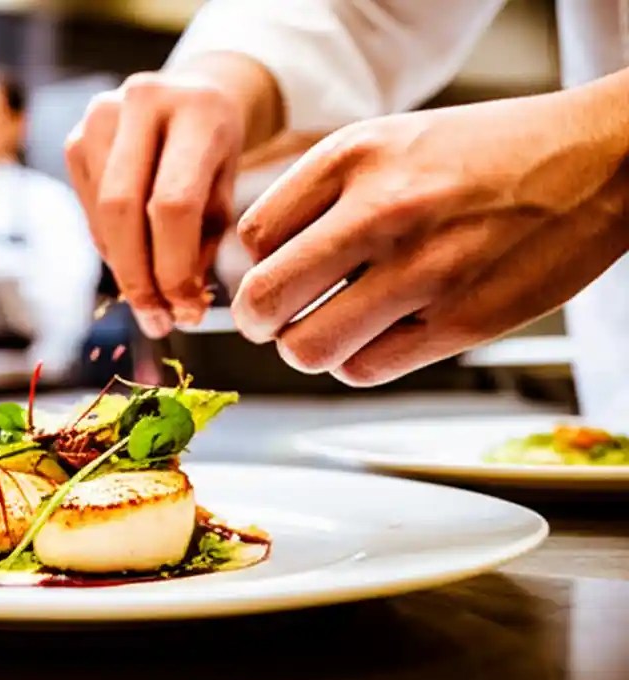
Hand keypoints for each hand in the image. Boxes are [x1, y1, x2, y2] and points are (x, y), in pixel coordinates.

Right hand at [64, 53, 282, 337]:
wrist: (193, 96)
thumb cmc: (215, 154)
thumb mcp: (227, 192)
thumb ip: (204, 246)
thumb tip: (178, 307)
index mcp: (197, 110)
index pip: (173, 204)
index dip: (173, 267)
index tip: (184, 311)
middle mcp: (143, 101)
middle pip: (123, 208)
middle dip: (137, 276)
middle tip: (155, 320)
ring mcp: (101, 114)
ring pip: (101, 213)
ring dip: (122, 266)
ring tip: (150, 295)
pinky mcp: (77, 135)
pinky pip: (88, 208)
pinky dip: (109, 245)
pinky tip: (133, 255)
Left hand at [232, 73, 628, 386]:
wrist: (598, 162)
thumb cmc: (483, 155)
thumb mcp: (388, 142)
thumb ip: (319, 194)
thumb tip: (255, 262)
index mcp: (353, 157)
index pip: (252, 237)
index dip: (252, 266)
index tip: (271, 272)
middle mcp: (380, 211)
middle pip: (263, 299)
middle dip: (258, 320)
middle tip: (272, 322)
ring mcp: (422, 270)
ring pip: (307, 348)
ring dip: (305, 350)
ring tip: (324, 332)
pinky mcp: (461, 322)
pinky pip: (363, 370)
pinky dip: (356, 363)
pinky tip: (376, 338)